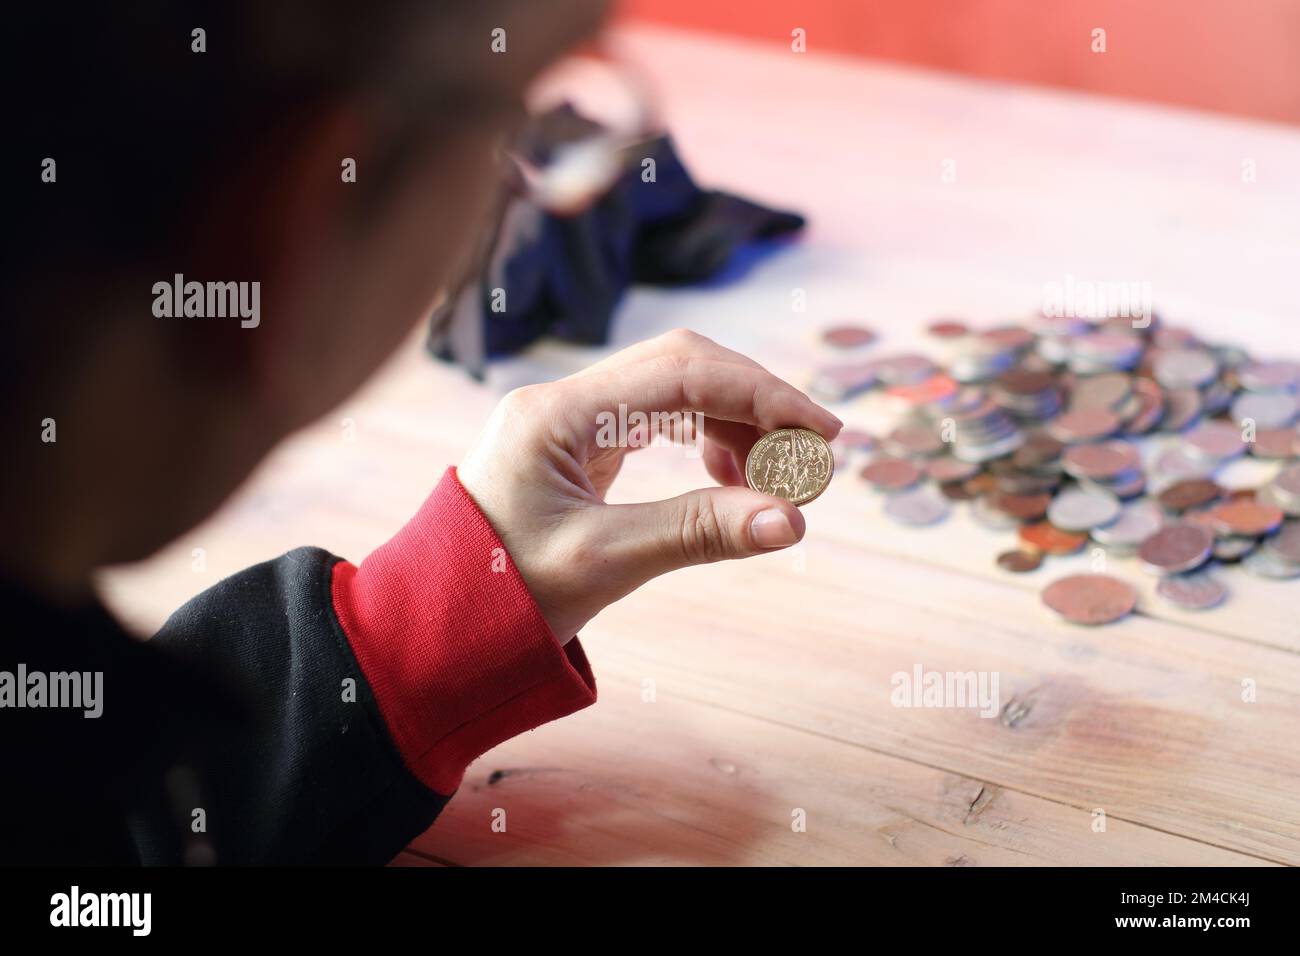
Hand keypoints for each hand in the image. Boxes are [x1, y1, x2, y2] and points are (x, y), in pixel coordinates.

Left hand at [457, 329, 842, 642]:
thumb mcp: (602, 565)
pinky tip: (730, 479)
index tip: (822, 433)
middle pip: (682, 366)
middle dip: (755, 404)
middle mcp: (561, 401)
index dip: (762, 394)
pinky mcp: (576, 444)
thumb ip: (696, 533)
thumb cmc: (500, 598)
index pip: (681, 373)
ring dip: (734, 424)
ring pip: (673, 389)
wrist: (435, 624)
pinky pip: (656, 419)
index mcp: (556, 415)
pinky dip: (705, 440)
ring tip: (772, 481)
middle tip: (810, 459)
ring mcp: (567, 418)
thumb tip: (791, 521)